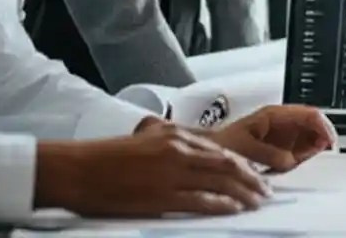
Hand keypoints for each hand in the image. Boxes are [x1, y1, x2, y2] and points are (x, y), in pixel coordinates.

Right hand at [36, 121, 269, 216]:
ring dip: (244, 193)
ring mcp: (172, 173)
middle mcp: (179, 150)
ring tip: (257, 202)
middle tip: (266, 190)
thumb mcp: (146, 139)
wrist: (79, 169)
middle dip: (252, 178)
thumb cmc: (107, 158)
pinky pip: (202, 201)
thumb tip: (196, 153)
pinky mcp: (162, 196)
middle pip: (228, 164)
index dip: (244, 163)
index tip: (256, 173)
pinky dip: (223, 205)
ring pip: (221, 182)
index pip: (221, 150)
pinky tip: (234, 209)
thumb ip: (173, 144)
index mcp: (175, 135)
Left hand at [209, 105, 336, 172]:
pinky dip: (304, 158)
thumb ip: (269, 153)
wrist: (209, 154)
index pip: (310, 114)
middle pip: (315, 125)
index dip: (324, 126)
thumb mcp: (244, 149)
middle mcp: (283, 122)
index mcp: (274, 115)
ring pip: (311, 138)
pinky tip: (294, 164)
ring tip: (301, 161)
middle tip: (322, 154)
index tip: (329, 142)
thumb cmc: (221, 145)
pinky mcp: (283, 148)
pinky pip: (303, 150)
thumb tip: (290, 159)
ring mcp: (284, 135)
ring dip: (312, 150)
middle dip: (321, 138)